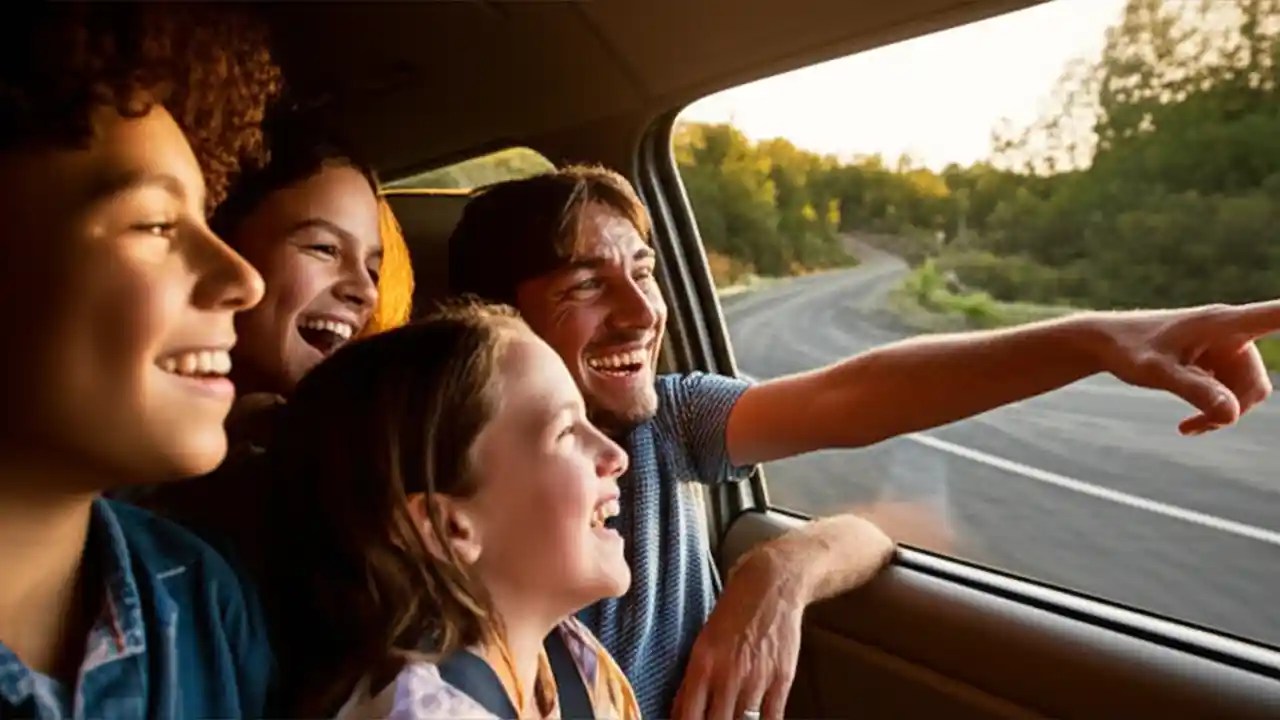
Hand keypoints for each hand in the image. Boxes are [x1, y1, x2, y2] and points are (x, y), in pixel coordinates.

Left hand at [672, 549, 802, 719]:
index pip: (688, 713)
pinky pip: (772, 717)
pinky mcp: (782, 678)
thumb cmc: (734, 608)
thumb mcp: (705, 637)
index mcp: (703, 662)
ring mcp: (757, 678)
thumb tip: (683, 708)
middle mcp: (729, 674)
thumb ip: (695, 674)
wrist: (772, 584)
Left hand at [1093, 301, 1279, 434]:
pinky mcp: (1220, 361)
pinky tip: (1188, 428)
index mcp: (1225, 323)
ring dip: (1224, 414)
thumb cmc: (1128, 350)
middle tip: (1197, 427)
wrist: (1106, 343)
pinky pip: (1234, 395)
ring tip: (1188, 426)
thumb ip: (1194, 391)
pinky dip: (1217, 413)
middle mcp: (1234, 331)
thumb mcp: (1156, 373)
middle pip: (1259, 382)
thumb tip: (1233, 416)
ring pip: (1249, 393)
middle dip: (1235, 409)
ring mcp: (1229, 348)